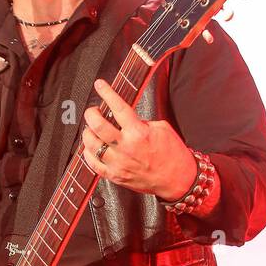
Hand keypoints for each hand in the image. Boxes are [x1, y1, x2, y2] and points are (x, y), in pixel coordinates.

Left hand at [80, 78, 197, 200]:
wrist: (177, 179)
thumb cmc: (172, 155)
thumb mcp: (161, 128)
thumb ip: (141, 122)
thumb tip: (126, 118)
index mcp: (139, 133)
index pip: (118, 107)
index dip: (106, 93)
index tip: (100, 85)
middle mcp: (126, 148)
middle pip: (98, 126)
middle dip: (91, 114)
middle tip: (93, 111)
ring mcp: (119, 163)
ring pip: (91, 145)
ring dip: (87, 133)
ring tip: (90, 129)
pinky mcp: (115, 176)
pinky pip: (93, 164)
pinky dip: (88, 154)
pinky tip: (90, 148)